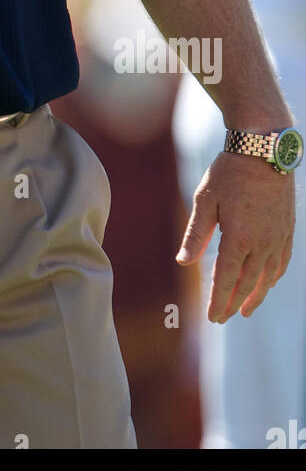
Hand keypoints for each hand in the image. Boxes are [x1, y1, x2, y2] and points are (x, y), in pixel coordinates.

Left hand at [176, 152, 294, 321]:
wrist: (264, 151)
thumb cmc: (229, 172)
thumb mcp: (205, 200)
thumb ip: (196, 234)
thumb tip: (183, 262)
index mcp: (239, 238)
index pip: (226, 280)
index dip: (218, 301)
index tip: (211, 317)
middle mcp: (262, 244)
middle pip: (247, 284)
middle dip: (233, 304)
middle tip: (222, 318)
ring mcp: (278, 238)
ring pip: (267, 278)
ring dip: (255, 297)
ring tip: (245, 311)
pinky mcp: (288, 230)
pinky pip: (282, 263)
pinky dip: (273, 278)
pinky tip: (267, 284)